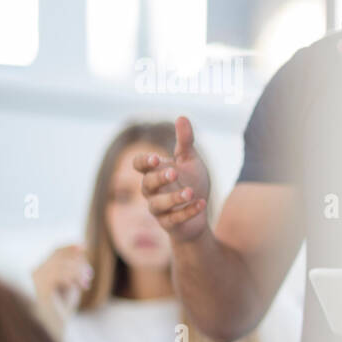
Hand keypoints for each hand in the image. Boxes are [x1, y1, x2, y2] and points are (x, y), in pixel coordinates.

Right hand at [32, 244, 92, 315]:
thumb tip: (81, 248)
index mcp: (42, 269)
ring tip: (85, 284)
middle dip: (78, 263)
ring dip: (78, 272)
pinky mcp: (41, 289)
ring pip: (61, 265)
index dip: (70, 247)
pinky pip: (59, 275)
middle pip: (60, 256)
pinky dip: (73, 278)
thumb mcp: (72, 281)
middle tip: (89, 276)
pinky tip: (80, 287)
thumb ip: (74, 266)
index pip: (56, 252)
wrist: (56, 324)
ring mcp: (37, 280)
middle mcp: (36, 272)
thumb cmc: (64, 304)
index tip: (84, 246)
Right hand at [133, 116, 210, 242]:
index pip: (139, 165)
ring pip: (157, 205)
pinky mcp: (170, 224)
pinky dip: (188, 212)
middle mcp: (152, 191)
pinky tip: (202, 204)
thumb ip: (185, 141)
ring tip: (190, 192)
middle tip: (174, 172)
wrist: (200, 210)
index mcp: (154, 172)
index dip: (144, 162)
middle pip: (146, 184)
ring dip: (173, 198)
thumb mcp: (190, 160)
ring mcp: (159, 209)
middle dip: (160, 178)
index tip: (157, 158)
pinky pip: (174, 220)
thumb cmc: (191, 182)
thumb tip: (182, 117)